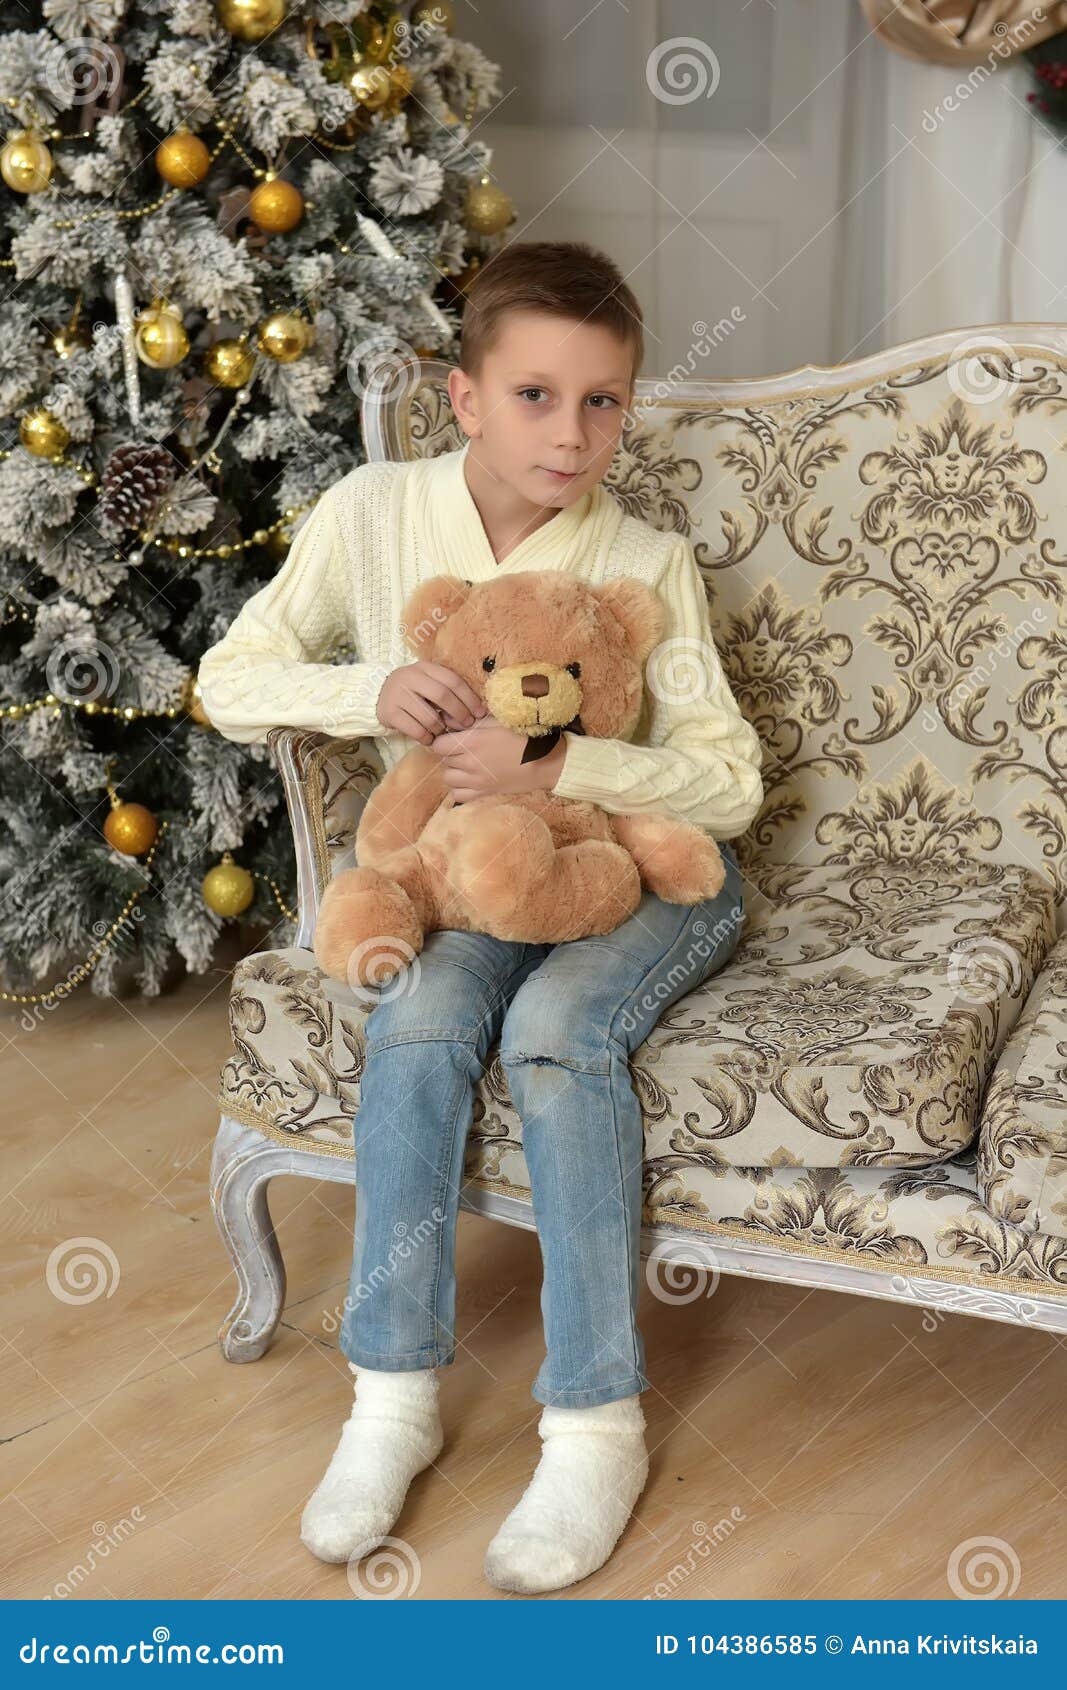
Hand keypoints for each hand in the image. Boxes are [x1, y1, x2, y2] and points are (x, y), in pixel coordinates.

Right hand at [374, 660, 486, 744]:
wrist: (379, 694)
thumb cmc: (414, 691)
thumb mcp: (429, 683)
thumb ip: (448, 690)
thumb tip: (477, 710)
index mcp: (425, 667)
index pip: (452, 680)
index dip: (469, 698)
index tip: (480, 712)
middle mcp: (410, 677)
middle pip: (442, 696)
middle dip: (459, 713)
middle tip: (467, 724)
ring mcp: (398, 694)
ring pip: (429, 717)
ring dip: (441, 728)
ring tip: (444, 731)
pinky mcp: (389, 712)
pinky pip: (415, 730)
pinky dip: (426, 737)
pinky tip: (430, 738)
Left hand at [429, 714, 567, 802]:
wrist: (545, 762)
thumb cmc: (524, 736)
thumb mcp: (498, 720)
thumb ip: (472, 720)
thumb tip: (448, 720)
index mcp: (472, 741)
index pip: (438, 744)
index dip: (444, 739)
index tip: (453, 737)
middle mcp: (470, 763)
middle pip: (444, 760)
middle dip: (451, 753)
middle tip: (465, 748)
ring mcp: (476, 781)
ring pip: (448, 778)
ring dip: (454, 770)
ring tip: (466, 764)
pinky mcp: (484, 793)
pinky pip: (458, 795)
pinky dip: (460, 788)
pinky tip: (469, 780)